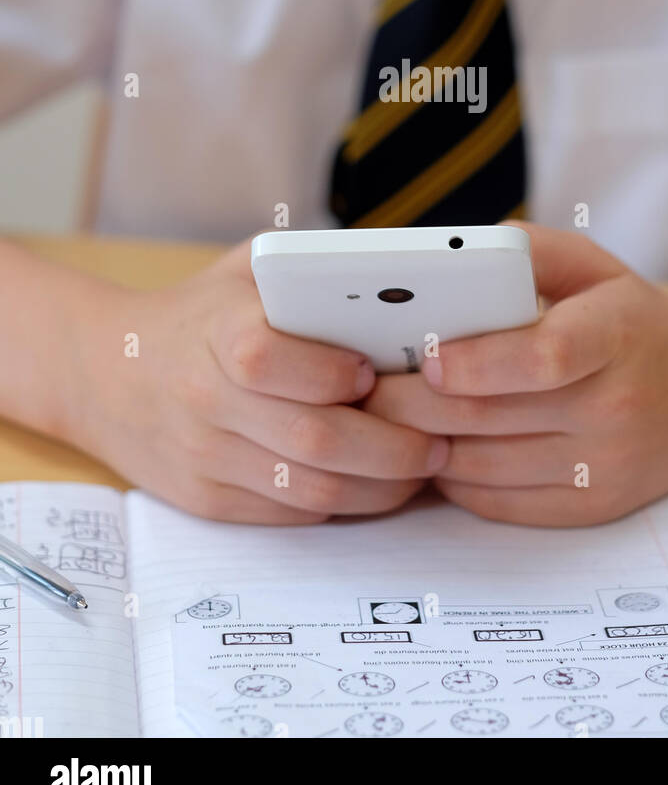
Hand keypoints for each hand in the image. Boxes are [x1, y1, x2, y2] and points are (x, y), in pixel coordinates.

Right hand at [69, 238, 448, 523]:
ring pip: (310, 490)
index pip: (266, 359)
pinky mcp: (209, 502)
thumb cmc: (203, 313)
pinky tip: (379, 486)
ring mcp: (204, 458)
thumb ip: (308, 269)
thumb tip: (401, 279)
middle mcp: (204, 399)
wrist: (109, 374)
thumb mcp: (244, 270)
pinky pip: (292, 516)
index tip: (374, 370)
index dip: (329, 371)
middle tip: (440, 440)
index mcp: (214, 331)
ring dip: (381, 488)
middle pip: (310, 438)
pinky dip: (345, 506)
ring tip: (424, 468)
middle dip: (392, 447)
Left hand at [362, 221, 667, 525]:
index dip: (477, 361)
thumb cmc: (631, 316)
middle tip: (363, 390)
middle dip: (412, 407)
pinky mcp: (594, 509)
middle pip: (493, 419)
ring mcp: (606, 467)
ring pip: (485, 468)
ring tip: (382, 419)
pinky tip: (430, 450)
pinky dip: (452, 480)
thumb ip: (525, 251)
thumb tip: (445, 258)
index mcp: (616, 336)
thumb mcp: (593, 264)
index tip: (424, 355)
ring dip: (422, 447)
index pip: (544, 357)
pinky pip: (500, 504)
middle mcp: (616, 408)